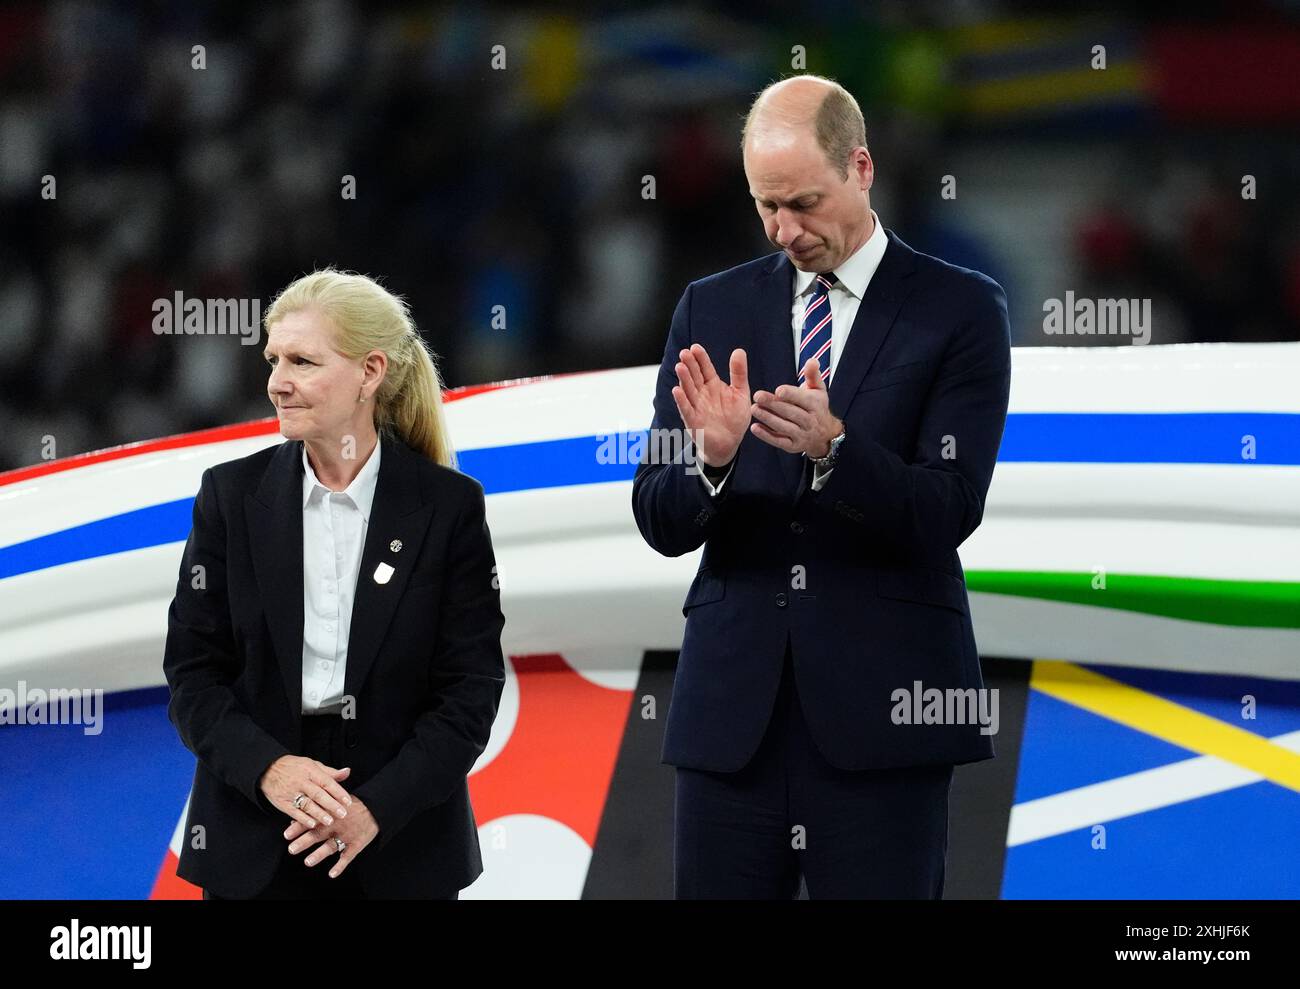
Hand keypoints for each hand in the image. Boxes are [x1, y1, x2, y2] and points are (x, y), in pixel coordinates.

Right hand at [259, 755, 352, 829]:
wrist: (268, 769)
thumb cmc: (294, 767)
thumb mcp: (312, 765)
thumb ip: (330, 772)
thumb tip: (347, 772)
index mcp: (310, 771)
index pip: (327, 782)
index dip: (338, 792)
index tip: (348, 802)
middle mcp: (301, 781)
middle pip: (318, 794)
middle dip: (331, 805)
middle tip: (343, 814)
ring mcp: (291, 792)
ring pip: (307, 804)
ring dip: (319, 814)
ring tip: (329, 821)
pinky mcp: (282, 802)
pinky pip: (293, 811)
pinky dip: (303, 819)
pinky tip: (312, 824)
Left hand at [284, 798, 378, 878]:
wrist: (377, 808)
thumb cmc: (352, 807)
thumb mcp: (335, 803)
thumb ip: (315, 811)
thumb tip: (294, 820)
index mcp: (330, 814)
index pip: (312, 820)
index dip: (299, 827)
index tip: (286, 834)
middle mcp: (337, 825)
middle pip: (318, 834)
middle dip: (304, 842)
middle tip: (292, 849)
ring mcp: (347, 835)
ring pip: (331, 846)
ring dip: (319, 854)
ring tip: (308, 861)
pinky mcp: (357, 844)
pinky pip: (348, 856)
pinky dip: (340, 866)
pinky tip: (332, 873)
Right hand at [671, 344, 750, 467]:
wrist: (729, 443)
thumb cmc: (734, 418)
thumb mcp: (740, 393)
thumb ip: (738, 373)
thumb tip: (739, 350)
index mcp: (713, 385)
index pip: (706, 368)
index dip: (701, 358)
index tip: (696, 347)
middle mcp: (702, 394)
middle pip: (694, 376)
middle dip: (689, 365)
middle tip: (685, 353)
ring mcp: (696, 407)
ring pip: (688, 390)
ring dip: (683, 379)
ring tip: (680, 366)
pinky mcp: (693, 421)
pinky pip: (686, 409)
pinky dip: (681, 401)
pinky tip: (677, 390)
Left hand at [751, 358, 843, 457]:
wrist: (824, 434)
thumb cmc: (817, 407)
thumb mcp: (818, 389)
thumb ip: (813, 374)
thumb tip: (812, 361)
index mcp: (816, 405)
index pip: (803, 399)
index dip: (791, 395)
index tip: (778, 390)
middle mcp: (810, 421)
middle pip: (791, 413)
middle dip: (774, 404)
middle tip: (757, 396)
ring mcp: (802, 435)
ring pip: (784, 427)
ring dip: (768, 418)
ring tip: (754, 409)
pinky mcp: (793, 446)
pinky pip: (779, 441)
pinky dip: (766, 436)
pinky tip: (755, 428)